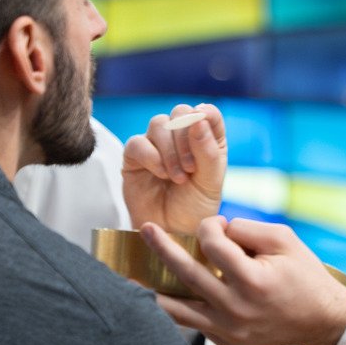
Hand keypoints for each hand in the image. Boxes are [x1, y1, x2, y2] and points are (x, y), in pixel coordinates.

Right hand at [122, 103, 226, 234]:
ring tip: (177, 178)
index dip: (205, 116)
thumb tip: (198, 118)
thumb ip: (208, 151)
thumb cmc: (194, 209)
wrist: (171, 232)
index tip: (205, 133)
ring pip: (159, 124)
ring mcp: (156, 146)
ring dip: (170, 151)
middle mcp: (180, 138)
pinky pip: (138, 142)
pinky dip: (152, 156)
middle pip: (181, 112)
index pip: (207, 112)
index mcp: (205, 140)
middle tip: (191, 168)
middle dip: (186, 137)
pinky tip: (162, 175)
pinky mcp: (135, 157)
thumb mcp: (210, 182)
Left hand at [143, 217, 345, 344]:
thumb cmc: (304, 276)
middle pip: (186, 274)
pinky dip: (177, 309)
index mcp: (254, 281)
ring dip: (151, 291)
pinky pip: (193, 325)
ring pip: (177, 310)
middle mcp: (237, 309)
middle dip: (162, 248)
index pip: (214, 246)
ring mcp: (229, 332)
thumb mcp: (284, 240)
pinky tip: (160, 296)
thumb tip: (214, 230)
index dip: (210, 226)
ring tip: (125, 279)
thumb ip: (246, 229)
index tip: (216, 224)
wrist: (322, 322)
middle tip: (144, 230)